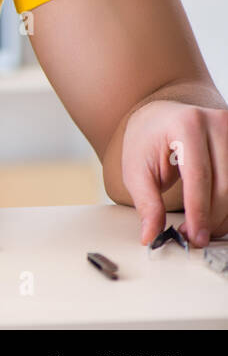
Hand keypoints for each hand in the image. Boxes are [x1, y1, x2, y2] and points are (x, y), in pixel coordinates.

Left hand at [121, 99, 227, 246]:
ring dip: (223, 215)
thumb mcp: (136, 170)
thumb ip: (147, 203)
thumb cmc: (146, 141)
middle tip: (195, 238)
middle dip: (211, 218)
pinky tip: (216, 216)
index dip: (199, 212)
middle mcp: (216, 123)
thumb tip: (150, 236)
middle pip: (224, 184)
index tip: (195, 237)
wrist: (159, 117)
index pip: (199, 176)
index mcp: (186, 125)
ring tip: (203, 228)